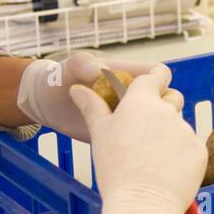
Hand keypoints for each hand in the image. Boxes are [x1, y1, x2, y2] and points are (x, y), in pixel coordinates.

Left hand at [16, 51, 181, 141]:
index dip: (159, 83)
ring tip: (129, 137)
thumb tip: (103, 72)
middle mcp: (136, 97)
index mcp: (131, 75)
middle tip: (135, 120)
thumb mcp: (73, 66)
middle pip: (167, 100)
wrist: (46, 104)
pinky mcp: (120, 138)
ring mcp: (130, 118)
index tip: (146, 94)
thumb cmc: (60, 78)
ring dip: (152, 131)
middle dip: (160, 110)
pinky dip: (139, 146)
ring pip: (158, 123)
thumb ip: (88, 65)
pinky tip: (124, 149)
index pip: (160, 75)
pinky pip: (139, 143)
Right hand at [68, 65, 207, 213]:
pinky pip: (191, 147)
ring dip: (170, 135)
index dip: (153, 79)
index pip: (155, 75)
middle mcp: (168, 111)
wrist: (142, 204)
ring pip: (180, 125)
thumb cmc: (115, 168)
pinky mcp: (199, 152)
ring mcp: (187, 131)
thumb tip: (77, 88)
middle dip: (163, 106)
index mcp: (142, 102)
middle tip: (145, 130)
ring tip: (151, 159)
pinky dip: (181, 156)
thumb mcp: (99, 134)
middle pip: (172, 97)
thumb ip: (91, 106)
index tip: (147, 87)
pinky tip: (166, 172)